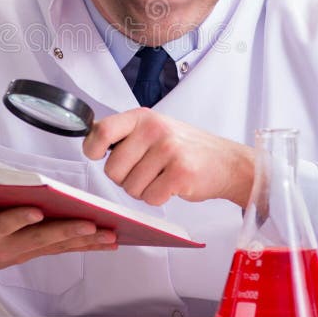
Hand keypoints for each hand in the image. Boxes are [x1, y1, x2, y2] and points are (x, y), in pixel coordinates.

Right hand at [0, 184, 117, 288]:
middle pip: (40, 239)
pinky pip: (62, 248)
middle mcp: (8, 246)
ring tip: (111, 235)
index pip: (3, 226)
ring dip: (85, 241)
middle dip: (66, 232)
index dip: (18, 221)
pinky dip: (86, 244)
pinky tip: (109, 240)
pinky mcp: (34, 250)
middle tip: (91, 225)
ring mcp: (23, 250)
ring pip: (57, 245)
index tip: (35, 212)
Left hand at [82, 108, 254, 207]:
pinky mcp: (181, 173)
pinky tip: (171, 186)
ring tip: (161, 177)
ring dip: (143, 190)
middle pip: (113, 169)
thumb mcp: (154, 129)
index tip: (98, 155)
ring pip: (130, 188)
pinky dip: (157, 198)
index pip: (102, 131)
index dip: (92, 149)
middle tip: (145, 172)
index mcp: (143, 117)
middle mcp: (155, 130)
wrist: (226, 161)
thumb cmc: (185, 147)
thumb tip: (91, 142)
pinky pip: (150, 198)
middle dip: (124, 179)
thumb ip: (126, 134)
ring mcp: (169, 150)